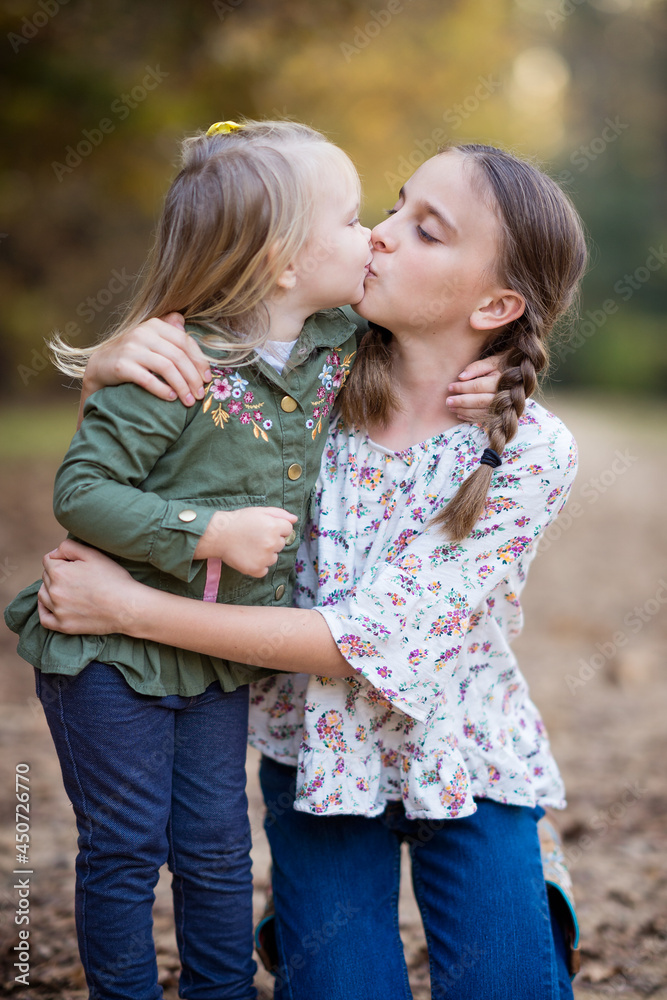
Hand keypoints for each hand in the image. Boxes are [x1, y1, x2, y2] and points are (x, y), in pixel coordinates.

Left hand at [38, 539, 140, 634]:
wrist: (127, 607)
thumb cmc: (113, 579)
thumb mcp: (93, 554)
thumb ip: (69, 547)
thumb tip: (54, 552)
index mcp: (59, 572)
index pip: (48, 560)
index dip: (62, 559)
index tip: (75, 563)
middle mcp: (54, 592)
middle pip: (46, 577)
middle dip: (57, 574)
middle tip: (77, 577)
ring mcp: (58, 610)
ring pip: (43, 596)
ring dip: (50, 590)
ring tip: (66, 589)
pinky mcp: (64, 625)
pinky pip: (44, 618)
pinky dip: (44, 610)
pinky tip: (52, 605)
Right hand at [83, 313, 211, 406]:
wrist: (100, 365)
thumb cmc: (132, 354)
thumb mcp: (150, 337)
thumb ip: (167, 328)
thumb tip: (182, 320)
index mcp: (155, 325)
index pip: (185, 342)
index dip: (199, 361)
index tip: (207, 379)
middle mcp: (143, 333)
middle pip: (178, 356)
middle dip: (193, 378)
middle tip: (200, 395)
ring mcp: (131, 349)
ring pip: (167, 367)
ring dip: (182, 387)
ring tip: (189, 401)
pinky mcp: (122, 366)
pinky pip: (148, 379)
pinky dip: (163, 390)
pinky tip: (171, 398)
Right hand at [193, 507, 298, 577]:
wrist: (218, 535)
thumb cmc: (239, 521)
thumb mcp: (260, 511)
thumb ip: (280, 514)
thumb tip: (295, 519)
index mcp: (274, 527)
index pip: (288, 529)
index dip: (277, 527)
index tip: (264, 527)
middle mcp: (272, 543)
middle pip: (281, 544)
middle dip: (272, 540)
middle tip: (255, 537)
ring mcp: (265, 558)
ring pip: (274, 557)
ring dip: (266, 554)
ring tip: (250, 547)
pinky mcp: (257, 569)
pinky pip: (265, 569)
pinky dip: (259, 565)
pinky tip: (249, 557)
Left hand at [445, 357, 501, 423]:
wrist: (520, 375)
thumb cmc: (502, 365)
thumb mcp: (492, 361)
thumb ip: (477, 367)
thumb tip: (461, 377)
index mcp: (502, 380)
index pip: (478, 386)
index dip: (463, 387)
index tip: (450, 387)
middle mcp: (504, 395)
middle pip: (480, 401)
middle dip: (462, 402)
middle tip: (448, 401)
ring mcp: (504, 406)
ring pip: (482, 412)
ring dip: (465, 411)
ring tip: (451, 408)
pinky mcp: (501, 414)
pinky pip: (485, 418)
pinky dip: (471, 418)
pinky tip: (460, 415)